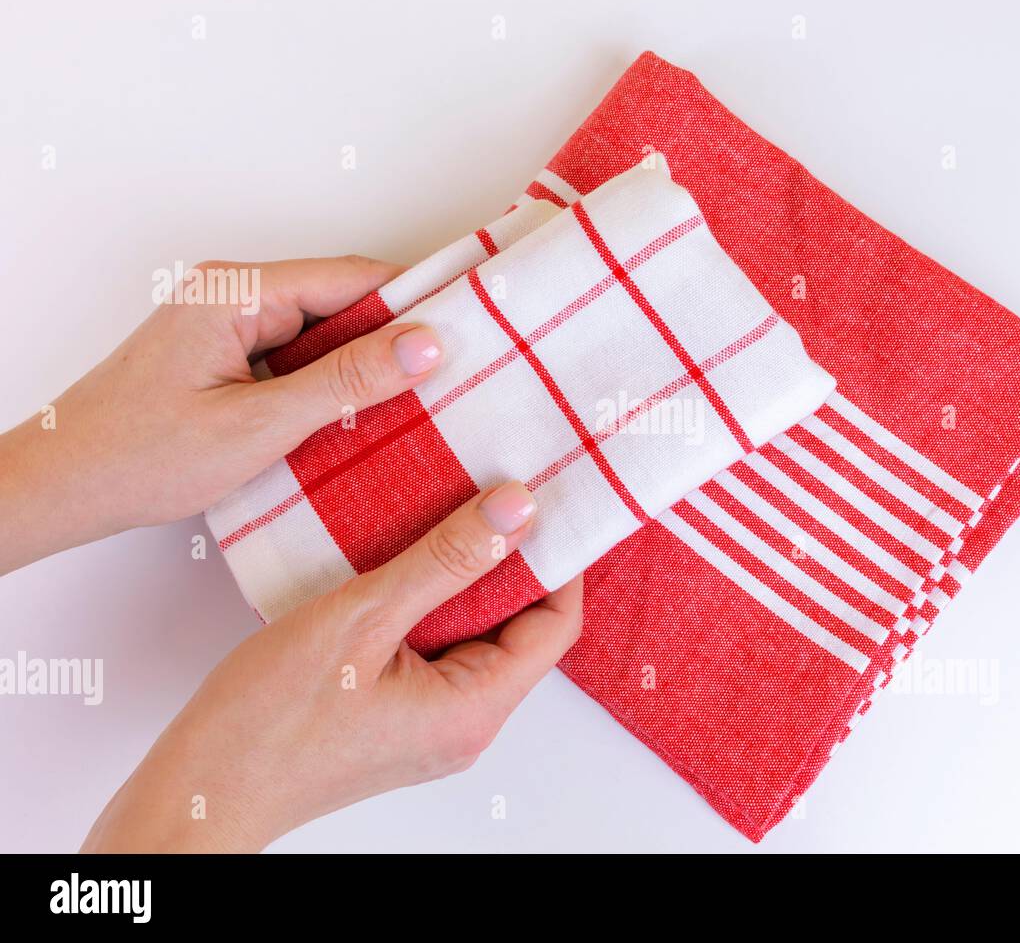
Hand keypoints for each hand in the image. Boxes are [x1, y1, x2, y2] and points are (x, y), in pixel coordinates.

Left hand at [0, 256, 440, 573]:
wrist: (65, 487)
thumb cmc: (140, 455)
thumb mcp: (259, 424)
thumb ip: (346, 382)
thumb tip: (423, 344)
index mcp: (234, 291)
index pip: (350, 279)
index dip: (415, 300)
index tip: (473, 323)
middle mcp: (232, 294)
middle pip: (340, 303)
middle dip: (395, 338)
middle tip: (456, 373)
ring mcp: (228, 325)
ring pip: (322, 334)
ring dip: (364, 367)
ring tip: (420, 400)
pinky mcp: (227, 356)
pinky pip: (298, 358)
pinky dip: (331, 384)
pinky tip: (362, 416)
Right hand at [81, 480, 581, 852]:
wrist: (199, 790)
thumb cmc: (267, 721)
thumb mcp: (361, 618)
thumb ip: (446, 561)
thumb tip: (518, 509)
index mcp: (473, 709)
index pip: (556, 625)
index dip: (559, 560)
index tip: (545, 499)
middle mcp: (466, 724)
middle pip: (521, 628)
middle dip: (511, 560)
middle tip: (492, 491)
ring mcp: (433, 724)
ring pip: (475, 634)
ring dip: (465, 577)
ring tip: (446, 513)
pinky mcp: (400, 716)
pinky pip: (438, 648)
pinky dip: (431, 602)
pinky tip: (404, 561)